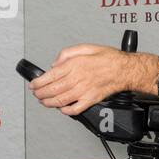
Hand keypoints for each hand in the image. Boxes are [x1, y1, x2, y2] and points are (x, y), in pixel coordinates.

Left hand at [30, 44, 154, 115]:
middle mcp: (77, 79)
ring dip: (49, 103)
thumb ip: (67, 53)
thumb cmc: (108, 58)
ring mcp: (83, 91)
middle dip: (40, 93)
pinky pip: (75, 109)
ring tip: (44, 102)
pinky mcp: (91, 100)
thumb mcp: (86, 47)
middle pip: (52, 90)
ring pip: (60, 100)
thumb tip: (55, 63)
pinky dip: (66, 111)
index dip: (38, 82)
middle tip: (36, 94)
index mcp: (74, 65)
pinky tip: (62, 109)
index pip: (50, 76)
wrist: (124, 70)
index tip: (33, 84)